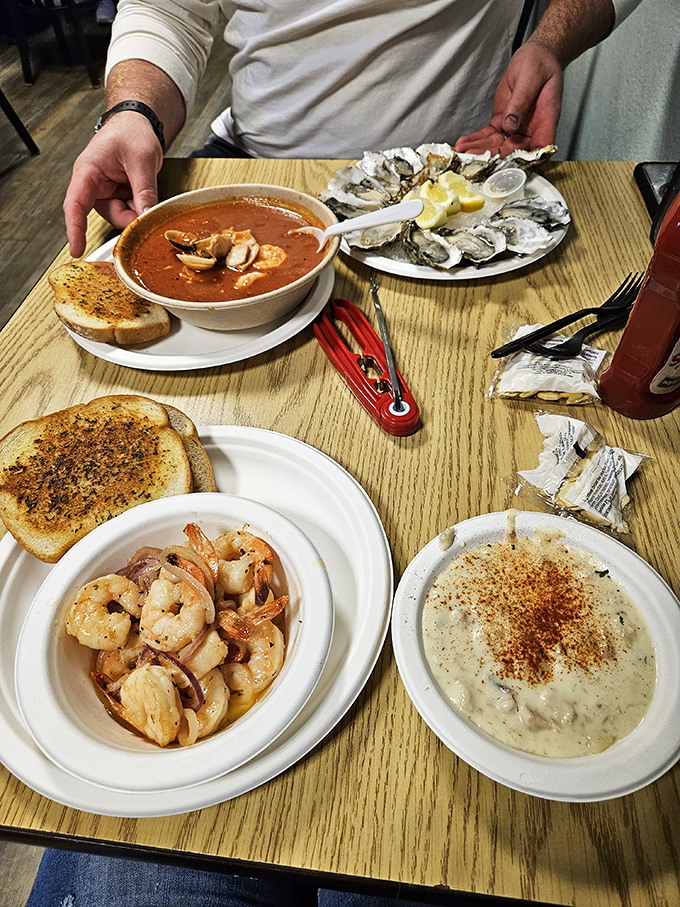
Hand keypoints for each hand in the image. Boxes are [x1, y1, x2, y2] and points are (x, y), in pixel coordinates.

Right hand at [63, 112, 163, 257]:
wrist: (138, 124)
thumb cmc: (131, 132)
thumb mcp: (142, 160)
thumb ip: (144, 190)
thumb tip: (147, 217)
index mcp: (88, 172)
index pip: (76, 205)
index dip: (75, 229)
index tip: (76, 250)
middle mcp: (93, 185)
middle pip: (110, 215)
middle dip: (130, 217)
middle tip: (147, 205)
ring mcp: (106, 193)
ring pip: (123, 217)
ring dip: (138, 211)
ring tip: (145, 188)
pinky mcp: (117, 197)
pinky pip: (130, 212)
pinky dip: (140, 208)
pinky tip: (144, 193)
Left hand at [455, 41, 562, 156]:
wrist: (533, 58)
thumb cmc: (539, 64)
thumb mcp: (531, 78)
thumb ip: (521, 101)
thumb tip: (511, 124)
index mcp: (546, 120)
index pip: (541, 147)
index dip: (527, 161)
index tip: (509, 165)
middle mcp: (531, 129)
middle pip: (513, 151)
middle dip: (493, 156)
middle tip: (474, 157)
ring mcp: (516, 129)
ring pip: (497, 146)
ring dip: (480, 150)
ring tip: (463, 152)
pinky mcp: (502, 124)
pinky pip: (488, 136)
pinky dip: (476, 140)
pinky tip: (463, 144)